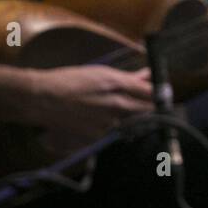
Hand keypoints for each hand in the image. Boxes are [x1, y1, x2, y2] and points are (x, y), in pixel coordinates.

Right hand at [0, 64, 151, 144]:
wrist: (42, 99)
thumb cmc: (69, 80)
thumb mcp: (100, 73)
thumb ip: (128, 78)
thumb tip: (147, 75)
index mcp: (117, 84)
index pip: (151, 92)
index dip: (161, 95)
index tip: (165, 95)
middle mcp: (115, 104)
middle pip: (146, 110)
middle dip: (152, 108)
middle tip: (154, 106)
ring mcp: (107, 121)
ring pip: (132, 122)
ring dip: (134, 118)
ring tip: (120, 113)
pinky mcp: (98, 135)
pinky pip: (114, 131)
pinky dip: (115, 126)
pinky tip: (103, 119)